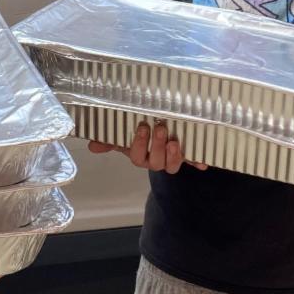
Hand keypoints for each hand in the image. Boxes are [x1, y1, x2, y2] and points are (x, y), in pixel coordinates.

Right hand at [88, 121, 206, 174]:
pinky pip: (191, 162)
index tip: (142, 127)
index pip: (137, 156)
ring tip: (175, 143)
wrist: (157, 128)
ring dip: (174, 156)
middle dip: (158, 146)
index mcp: (139, 155)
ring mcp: (170, 160)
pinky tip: (202, 164)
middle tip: (161, 129)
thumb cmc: (138, 133)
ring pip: (171, 166)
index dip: (140, 144)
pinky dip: (196, 163)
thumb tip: (92, 146)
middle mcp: (154, 161)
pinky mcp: (185, 157)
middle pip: (156, 162)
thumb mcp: (122, 135)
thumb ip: (108, 140)